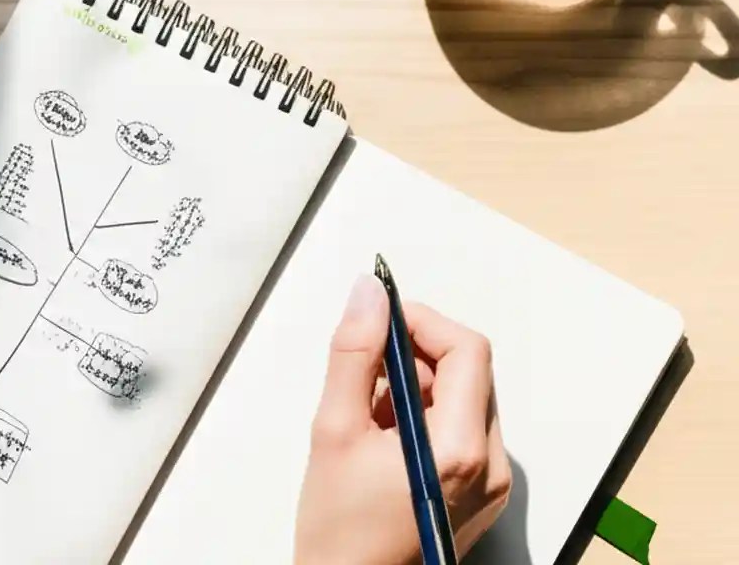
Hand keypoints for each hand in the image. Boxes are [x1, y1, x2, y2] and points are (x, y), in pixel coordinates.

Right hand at [295, 275, 511, 564]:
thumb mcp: (333, 430)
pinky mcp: (484, 494)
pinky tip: (384, 442)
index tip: (380, 318)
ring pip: (464, 399)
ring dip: (417, 388)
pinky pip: (463, 430)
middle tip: (362, 374)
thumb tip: (368, 295)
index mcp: (458, 450)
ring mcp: (492, 483)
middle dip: (415, 357)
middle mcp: (490, 466)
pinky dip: (425, 418)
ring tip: (367, 419)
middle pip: (468, 372)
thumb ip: (353, 354)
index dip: (422, 321)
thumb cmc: (338, 530)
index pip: (466, 350)